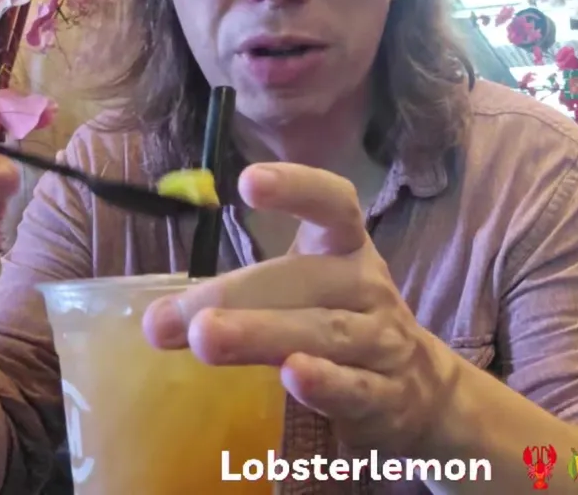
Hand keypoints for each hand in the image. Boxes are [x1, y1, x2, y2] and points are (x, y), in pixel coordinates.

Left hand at [143, 162, 461, 454]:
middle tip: (176, 315)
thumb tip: (157, 320)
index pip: (333, 205)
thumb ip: (236, 301)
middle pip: (306, 281)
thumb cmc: (342, 326)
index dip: (297, 187)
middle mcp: (368, 287)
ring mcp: (381, 342)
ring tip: (205, 339)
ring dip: (263, 333)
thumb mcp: (301, 297)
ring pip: (324, 332)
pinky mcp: (386, 395)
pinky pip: (356, 386)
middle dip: (237, 295)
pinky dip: (325, 382)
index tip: (247, 182)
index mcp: (346, 249)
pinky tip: (294, 375)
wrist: (420, 391)